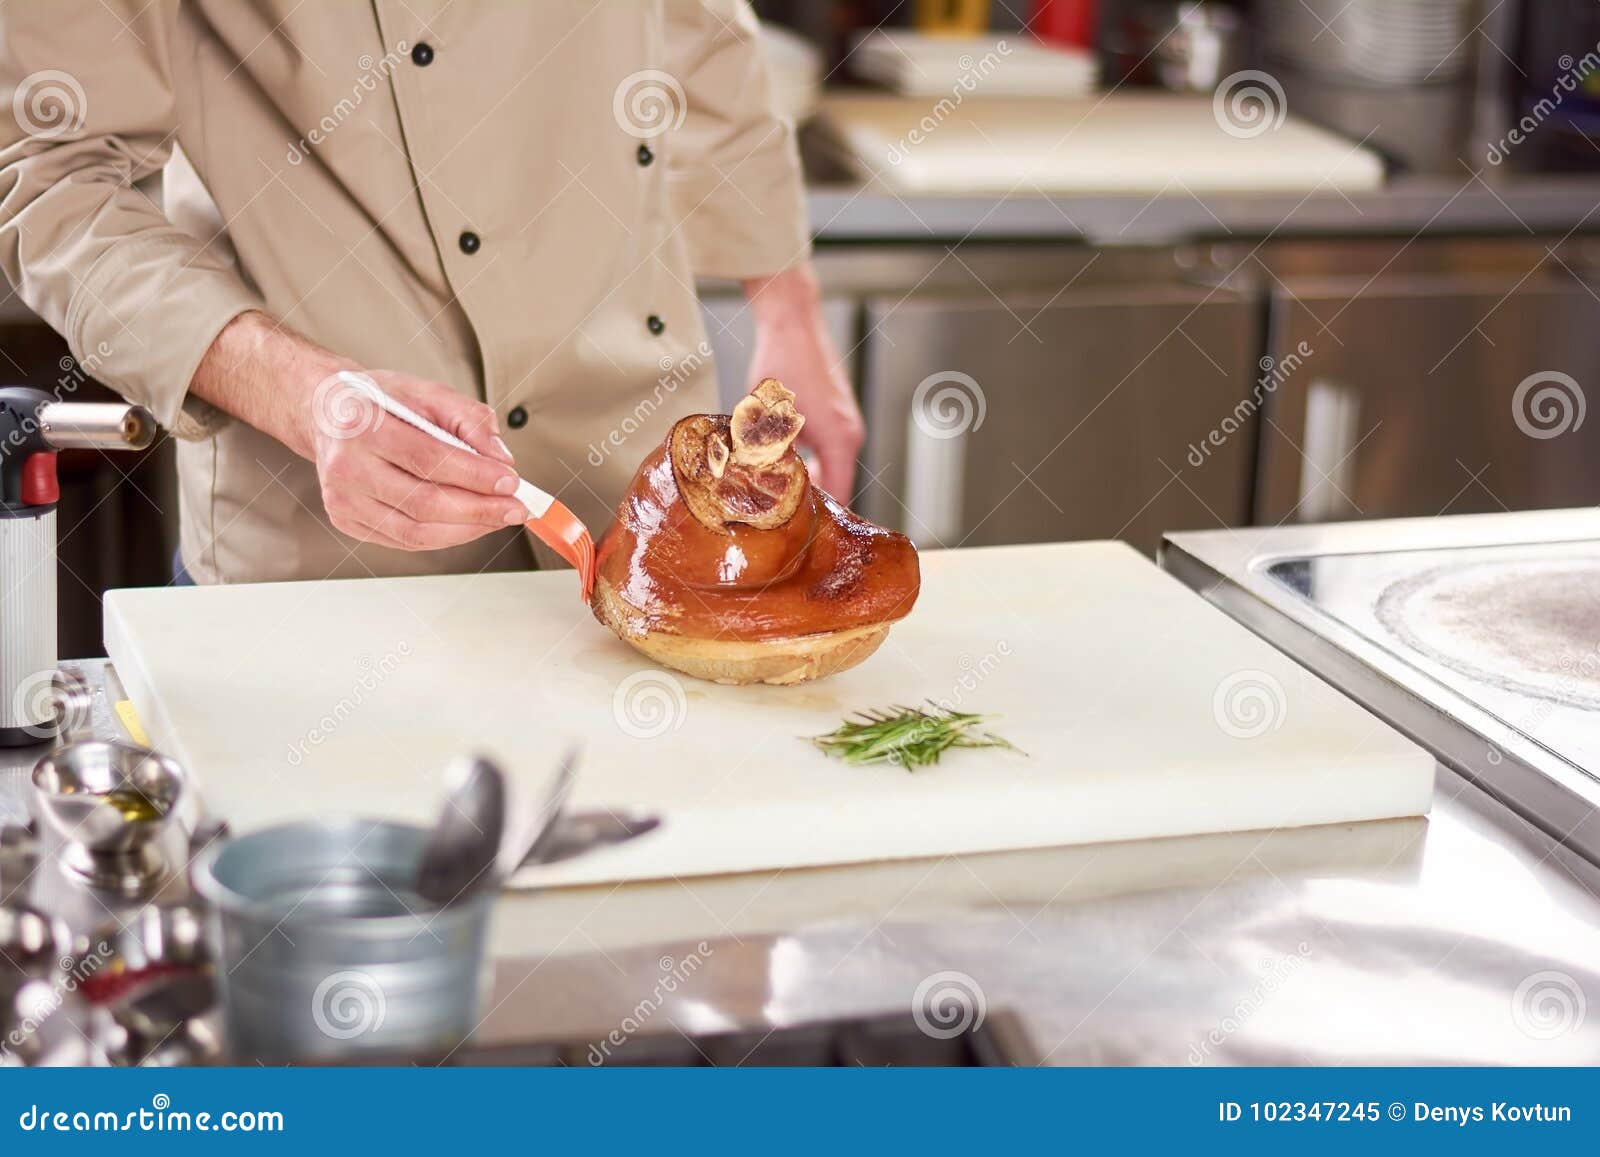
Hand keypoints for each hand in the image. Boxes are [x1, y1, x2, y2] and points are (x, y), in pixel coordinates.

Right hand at [190, 312, 527, 550]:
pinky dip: (444, 537)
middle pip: (424, 502)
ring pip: (415, 531)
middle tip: (516, 508)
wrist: (326, 412)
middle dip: (479, 510)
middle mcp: (345, 466)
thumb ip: (469, 419)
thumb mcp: (426, 392)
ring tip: (498, 518)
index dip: (475, 476)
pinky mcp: (346, 520)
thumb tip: (502, 459)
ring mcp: (342, 499)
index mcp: (362, 425)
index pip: (429, 459)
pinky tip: (468, 524)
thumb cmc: (378, 402)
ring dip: (467, 530)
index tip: (511, 482)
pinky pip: (405, 540)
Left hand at [742, 264, 864, 500]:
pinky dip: (811, 458)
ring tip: (776, 489)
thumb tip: (758, 490)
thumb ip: (768, 459)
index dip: (817, 516)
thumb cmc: (781, 362)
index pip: (838, 495)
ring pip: (830, 465)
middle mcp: (851, 432)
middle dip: (810, 499)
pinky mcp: (839, 412)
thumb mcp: (765, 418)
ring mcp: (848, 421)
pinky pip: (829, 448)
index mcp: (840, 440)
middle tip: (779, 515)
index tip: (796, 530)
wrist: (793, 320)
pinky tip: (783, 459)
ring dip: (808, 478)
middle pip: (836, 483)